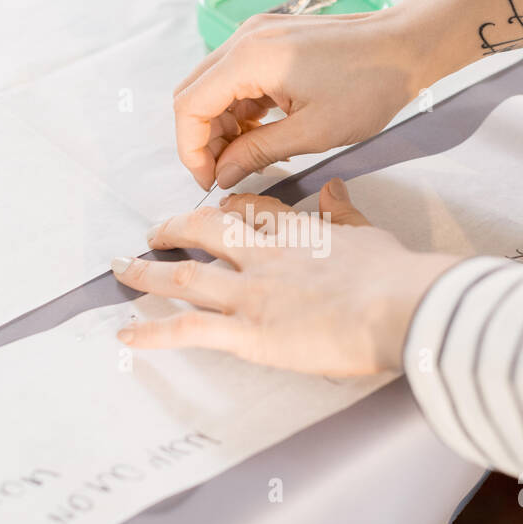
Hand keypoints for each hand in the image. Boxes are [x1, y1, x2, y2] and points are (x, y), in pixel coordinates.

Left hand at [110, 180, 458, 374]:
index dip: (227, 207)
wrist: (400, 307)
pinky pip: (188, 330)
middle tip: (152, 233)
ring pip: (184, 276)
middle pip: (204, 231)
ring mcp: (250, 294)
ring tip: (122, 270)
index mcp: (296, 234)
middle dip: (173, 229)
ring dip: (147, 272)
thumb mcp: (370, 235)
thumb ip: (345, 215)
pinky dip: (152, 332)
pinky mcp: (247, 333)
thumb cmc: (395, 277)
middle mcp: (264, 258)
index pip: (251, 211)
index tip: (216, 206)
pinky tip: (126, 334)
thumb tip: (333, 189)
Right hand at [173, 10, 421, 189]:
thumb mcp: (312, 133)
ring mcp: (257, 36)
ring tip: (251, 158)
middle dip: (203, 139)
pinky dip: (241, 109)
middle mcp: (245, 38)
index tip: (210, 181)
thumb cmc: (368, 87)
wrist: (406, 47)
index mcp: (250, 57)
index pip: (189, 105)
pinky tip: (264, 134)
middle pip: (194, 93)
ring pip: (214, 87)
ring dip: (222, 126)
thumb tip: (223, 175)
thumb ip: (258, 153)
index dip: (191, 150)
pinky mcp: (271, 40)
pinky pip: (238, 78)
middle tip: (227, 173)